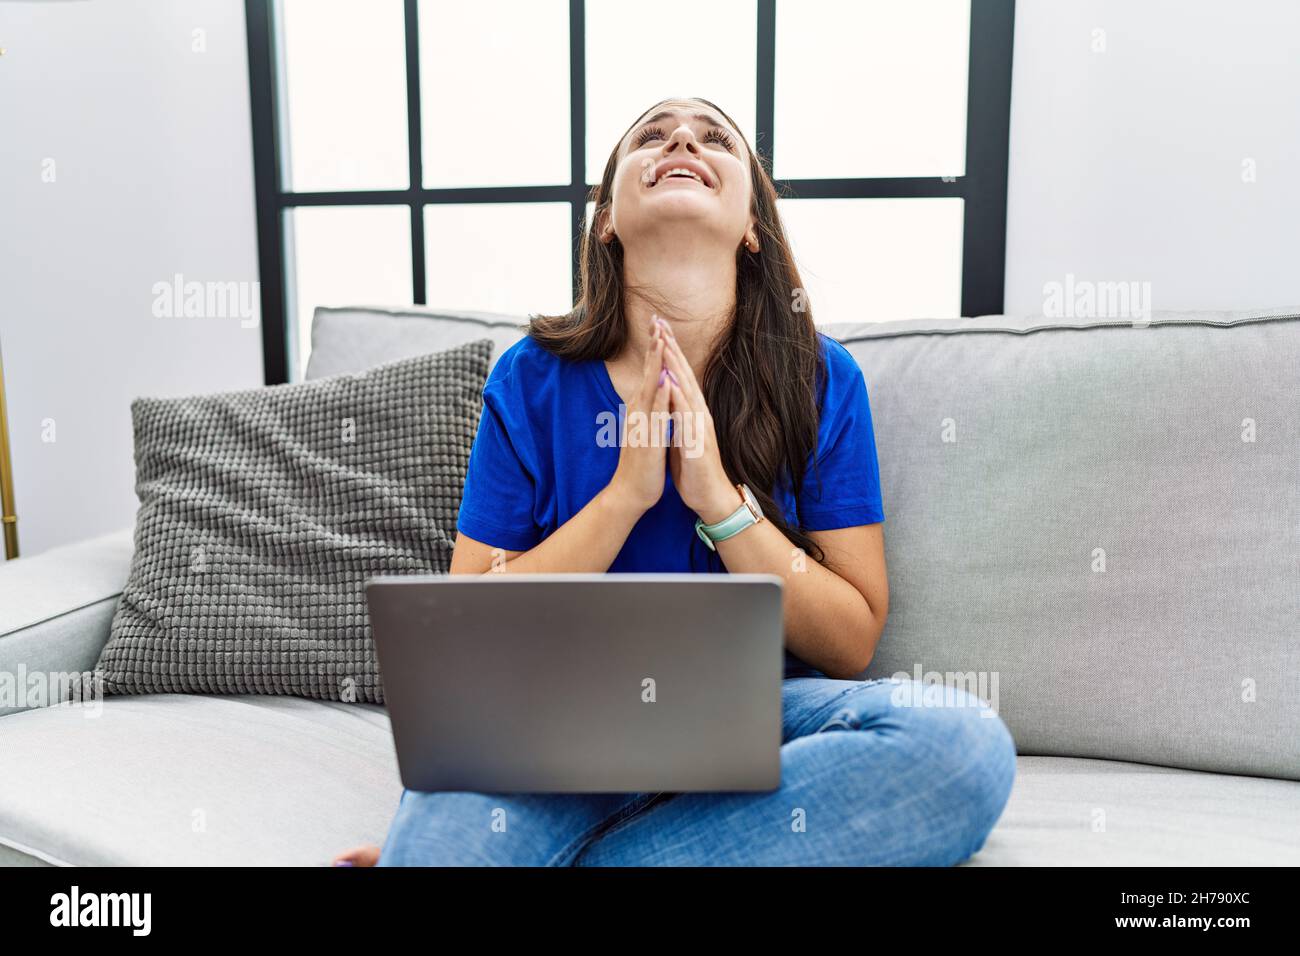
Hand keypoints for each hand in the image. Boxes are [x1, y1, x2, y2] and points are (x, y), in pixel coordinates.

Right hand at [606, 322, 671, 514]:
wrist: (629, 492)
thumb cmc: (640, 464)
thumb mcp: (646, 430)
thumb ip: (649, 410)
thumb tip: (653, 394)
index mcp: (641, 409)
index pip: (649, 372)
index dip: (654, 349)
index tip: (659, 326)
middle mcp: (638, 411)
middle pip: (646, 371)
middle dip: (652, 345)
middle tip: (656, 319)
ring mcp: (641, 423)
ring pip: (648, 387)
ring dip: (654, 363)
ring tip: (660, 339)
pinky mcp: (647, 437)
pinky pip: (654, 413)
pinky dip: (659, 395)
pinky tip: (664, 380)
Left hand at [655, 317, 743, 523]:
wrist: (709, 496)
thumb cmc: (693, 468)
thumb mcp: (680, 435)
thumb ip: (675, 415)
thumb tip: (667, 398)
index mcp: (690, 412)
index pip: (678, 376)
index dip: (668, 353)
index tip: (657, 329)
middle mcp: (697, 413)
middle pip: (683, 375)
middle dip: (672, 348)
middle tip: (660, 322)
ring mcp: (699, 426)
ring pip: (687, 390)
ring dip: (676, 365)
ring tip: (666, 342)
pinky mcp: (698, 442)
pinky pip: (687, 417)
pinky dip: (679, 398)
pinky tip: (671, 383)